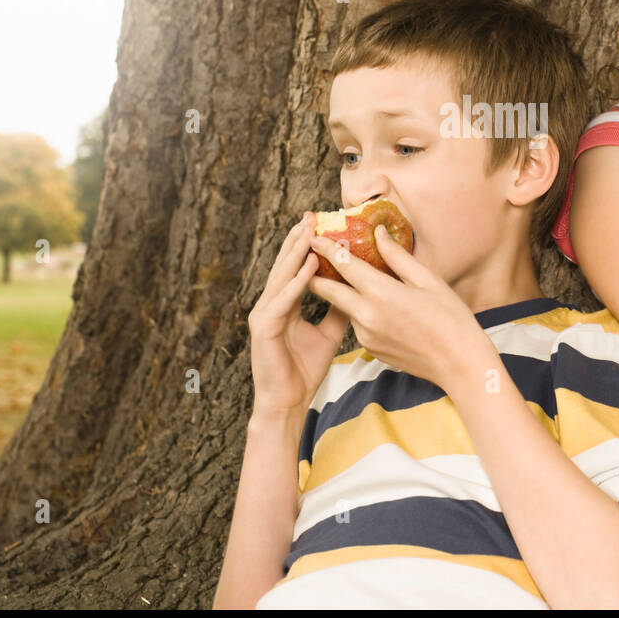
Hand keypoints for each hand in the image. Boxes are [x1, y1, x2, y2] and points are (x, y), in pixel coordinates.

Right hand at [246, 212, 349, 416]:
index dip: (304, 245)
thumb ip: (337, 311)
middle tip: (311, 215)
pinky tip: (309, 267)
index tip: (318, 223)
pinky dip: (296, 282)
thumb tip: (354, 291)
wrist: (288, 402)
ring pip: (282, 276)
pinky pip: (282, 299)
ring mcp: (264, 314)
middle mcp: (271, 304)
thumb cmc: (304, 370)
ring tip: (309, 231)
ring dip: (296, 253)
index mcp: (284, 304)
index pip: (294, 268)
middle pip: (285, 265)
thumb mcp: (328, 334)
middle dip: (298, 239)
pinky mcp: (263, 328)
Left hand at [305, 225, 493, 391]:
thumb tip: (379, 234)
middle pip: (328, 290)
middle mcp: (366, 315)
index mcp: (381, 293)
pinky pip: (359, 324)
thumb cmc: (450, 317)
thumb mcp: (428, 279)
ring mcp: (366, 335)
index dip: (325, 249)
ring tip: (352, 279)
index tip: (314, 237)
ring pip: (346, 308)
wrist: (459, 363)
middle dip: (315, 274)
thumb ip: (397, 256)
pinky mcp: (370, 349)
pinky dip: (362, 312)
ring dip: (345, 294)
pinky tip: (380, 308)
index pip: (344, 265)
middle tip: (308, 259)